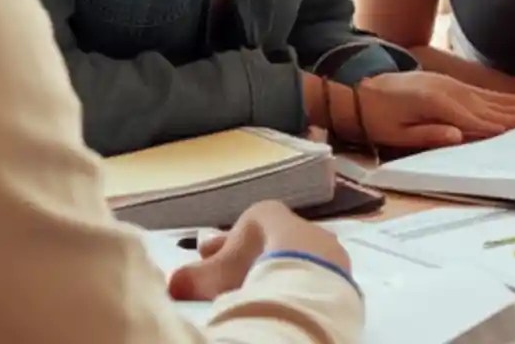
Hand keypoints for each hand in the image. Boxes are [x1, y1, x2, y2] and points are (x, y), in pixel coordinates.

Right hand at [168, 201, 349, 301]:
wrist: (304, 284)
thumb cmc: (254, 270)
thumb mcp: (214, 275)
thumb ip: (191, 277)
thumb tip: (172, 284)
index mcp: (270, 215)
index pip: (243, 224)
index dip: (223, 243)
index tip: (206, 257)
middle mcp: (300, 225)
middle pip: (272, 242)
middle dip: (250, 258)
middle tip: (231, 278)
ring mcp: (325, 248)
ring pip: (297, 259)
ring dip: (279, 272)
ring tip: (263, 291)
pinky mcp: (342, 273)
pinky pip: (316, 277)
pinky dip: (301, 286)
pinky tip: (291, 300)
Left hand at [356, 71, 514, 148]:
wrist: (362, 92)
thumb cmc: (379, 118)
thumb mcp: (398, 133)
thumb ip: (429, 134)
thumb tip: (459, 136)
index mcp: (436, 103)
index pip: (473, 119)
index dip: (496, 126)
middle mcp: (447, 89)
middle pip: (486, 105)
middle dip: (513, 112)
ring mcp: (449, 84)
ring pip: (486, 96)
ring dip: (511, 102)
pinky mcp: (448, 83)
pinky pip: (478, 91)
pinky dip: (498, 96)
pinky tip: (511, 99)